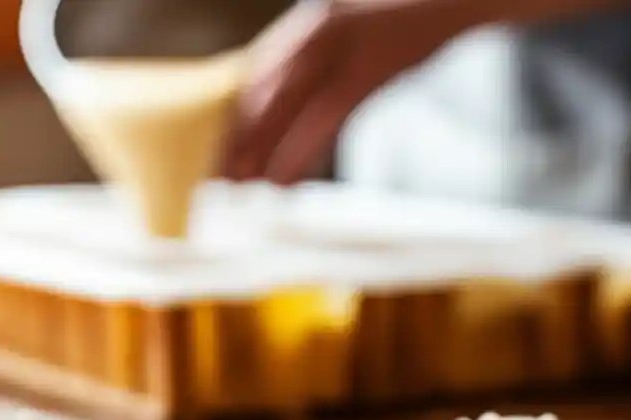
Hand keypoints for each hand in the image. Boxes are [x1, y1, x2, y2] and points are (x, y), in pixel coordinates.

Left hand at [223, 0, 469, 184]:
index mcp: (310, 22)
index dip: (233, 115)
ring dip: (256, 152)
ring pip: (282, 108)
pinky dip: (296, 154)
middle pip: (259, 92)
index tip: (216, 147)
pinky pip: (320, 121)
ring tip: (238, 188)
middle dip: (234, 139)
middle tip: (215, 178)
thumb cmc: (415, 20)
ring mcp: (338, 47)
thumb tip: (298, 102)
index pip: (256, 74)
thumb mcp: (361, 36)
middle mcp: (314, 29)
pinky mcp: (365, 72)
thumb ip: (327, 61)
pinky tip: (280, 183)